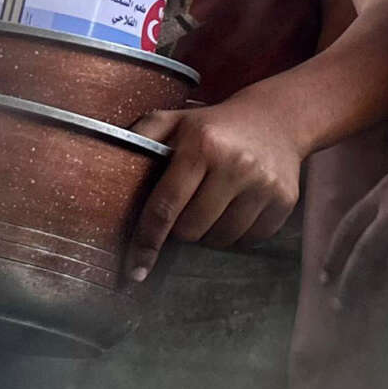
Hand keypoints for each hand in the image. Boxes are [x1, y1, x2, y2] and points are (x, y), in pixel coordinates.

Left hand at [127, 88, 309, 278]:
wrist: (278, 118)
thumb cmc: (215, 125)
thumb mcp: (176, 120)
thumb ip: (142, 136)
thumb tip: (103, 158)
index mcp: (202, 145)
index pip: (166, 207)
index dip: (147, 242)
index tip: (136, 270)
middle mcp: (235, 164)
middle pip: (192, 230)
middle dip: (182, 228)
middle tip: (188, 207)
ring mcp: (263, 184)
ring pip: (221, 239)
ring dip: (210, 233)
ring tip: (214, 206)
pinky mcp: (284, 200)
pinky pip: (249, 240)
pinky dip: (237, 234)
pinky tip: (237, 209)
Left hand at [318, 113, 387, 310]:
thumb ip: (384, 201)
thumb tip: (363, 234)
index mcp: (385, 190)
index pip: (349, 227)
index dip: (334, 255)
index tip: (324, 279)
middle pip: (366, 250)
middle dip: (351, 281)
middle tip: (340, 306)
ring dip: (384, 288)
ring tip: (374, 312)